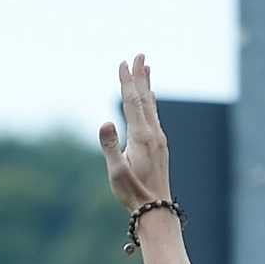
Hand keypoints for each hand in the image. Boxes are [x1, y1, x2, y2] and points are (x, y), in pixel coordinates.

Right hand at [98, 54, 172, 212]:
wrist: (156, 208)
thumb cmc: (132, 193)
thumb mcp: (116, 172)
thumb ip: (110, 146)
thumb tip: (105, 122)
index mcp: (141, 136)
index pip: (132, 102)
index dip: (126, 82)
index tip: (123, 63)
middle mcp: (153, 133)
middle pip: (145, 98)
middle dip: (140, 76)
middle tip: (139, 55)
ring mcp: (158, 139)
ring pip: (151, 105)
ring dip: (147, 85)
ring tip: (147, 69)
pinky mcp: (159, 146)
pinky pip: (154, 116)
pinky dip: (150, 102)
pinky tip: (150, 100)